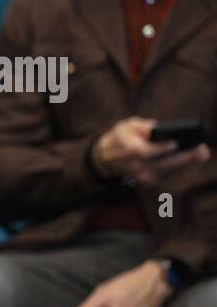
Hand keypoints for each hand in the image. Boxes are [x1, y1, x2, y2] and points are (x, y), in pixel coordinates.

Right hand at [93, 117, 210, 184]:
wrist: (105, 159)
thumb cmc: (119, 138)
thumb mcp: (126, 125)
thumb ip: (142, 126)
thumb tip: (157, 128)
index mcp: (128, 149)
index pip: (144, 152)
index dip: (159, 149)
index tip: (175, 144)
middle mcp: (134, 166)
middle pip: (160, 164)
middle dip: (182, 158)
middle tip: (200, 151)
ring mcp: (141, 175)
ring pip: (166, 171)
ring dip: (185, 163)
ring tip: (201, 153)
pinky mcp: (147, 180)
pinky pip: (166, 174)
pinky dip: (179, 167)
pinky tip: (192, 159)